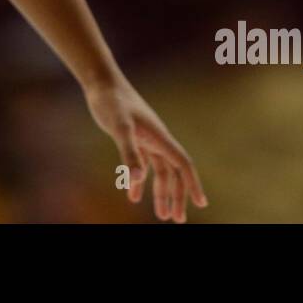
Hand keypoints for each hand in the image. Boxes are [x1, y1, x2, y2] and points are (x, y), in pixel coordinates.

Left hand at [84, 75, 207, 221]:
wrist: (101, 82)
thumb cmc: (111, 101)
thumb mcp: (119, 127)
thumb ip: (129, 152)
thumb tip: (137, 179)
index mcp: (159, 137)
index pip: (183, 164)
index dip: (193, 184)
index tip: (201, 204)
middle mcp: (156, 139)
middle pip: (173, 172)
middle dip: (177, 196)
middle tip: (177, 220)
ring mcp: (145, 139)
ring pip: (159, 171)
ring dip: (161, 193)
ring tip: (161, 215)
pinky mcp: (132, 138)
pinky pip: (142, 164)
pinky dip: (139, 181)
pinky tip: (132, 197)